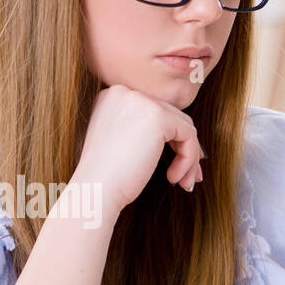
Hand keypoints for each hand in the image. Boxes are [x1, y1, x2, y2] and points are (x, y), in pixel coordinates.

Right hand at [72, 84, 203, 219]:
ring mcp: (140, 101)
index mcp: (112, 97)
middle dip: (184, 148)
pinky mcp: (157, 116)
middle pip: (170, 116)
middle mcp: (124, 92)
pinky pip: (189, 135)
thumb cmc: (106, 178)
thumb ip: (143, 130)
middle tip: (188, 176)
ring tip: (183, 182)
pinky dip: (188, 158)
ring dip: (188, 156)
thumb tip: (183, 132)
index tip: (178, 163)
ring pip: (183, 125)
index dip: (169, 139)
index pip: (153, 111)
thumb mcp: (122, 144)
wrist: (95, 191)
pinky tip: (174, 178)